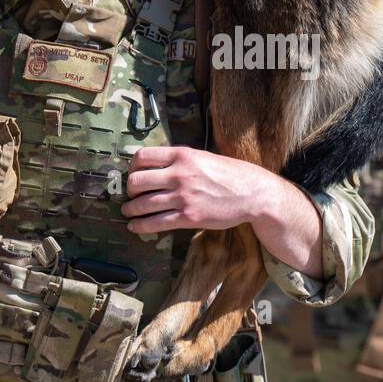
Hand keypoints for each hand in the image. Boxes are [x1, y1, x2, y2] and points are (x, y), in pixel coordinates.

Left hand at [121, 146, 275, 234]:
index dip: (132, 167)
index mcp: (182, 155)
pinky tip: (135, 226)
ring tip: (129, 211)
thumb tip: (156, 166)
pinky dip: (140, 225)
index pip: (142, 156)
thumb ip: (180, 160)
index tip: (133, 174)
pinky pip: (155, 223)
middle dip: (129, 190)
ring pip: (142, 204)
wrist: (253, 193)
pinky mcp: (188, 217)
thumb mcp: (203, 157)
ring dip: (131, 209)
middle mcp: (179, 174)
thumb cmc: (230, 174)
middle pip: (137, 181)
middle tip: (132, 195)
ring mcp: (183, 197)